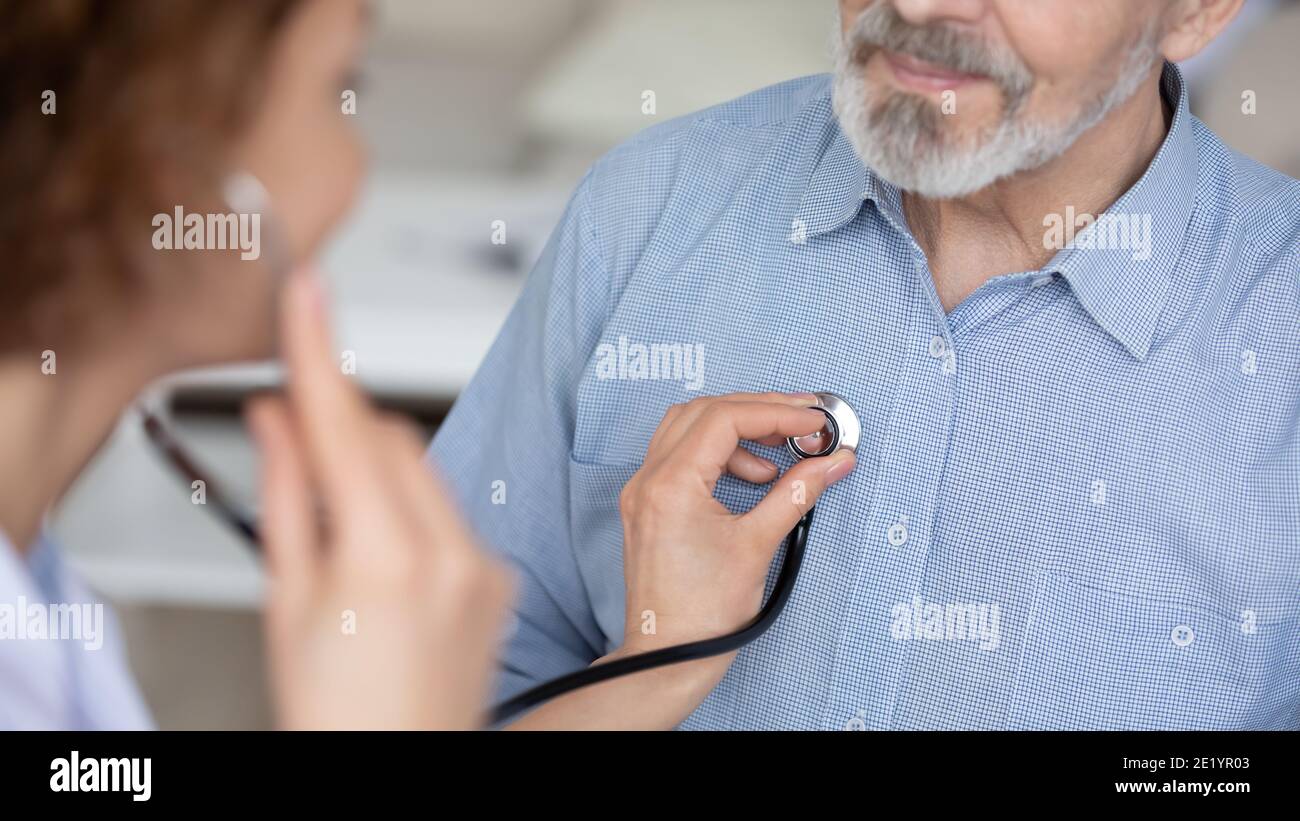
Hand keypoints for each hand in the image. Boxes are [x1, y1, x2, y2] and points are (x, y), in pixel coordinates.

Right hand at [246, 267, 512, 729]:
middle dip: (343, 427)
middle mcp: (447, 554)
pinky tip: (386, 555)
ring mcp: (483, 565)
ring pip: (423, 470)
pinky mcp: (500, 578)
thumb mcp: (288, 602)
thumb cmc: (335, 712)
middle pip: (390, 439)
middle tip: (295, 441)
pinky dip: (412, 508)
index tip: (308, 293)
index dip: (319, 351)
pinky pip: (452, 510)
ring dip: (377, 469)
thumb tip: (279, 417)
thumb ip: (289, 496)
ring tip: (340, 529)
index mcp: (382, 558)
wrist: (400, 766)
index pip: (342, 426)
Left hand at [614, 393, 854, 686]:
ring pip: (688, 428)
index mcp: (670, 484)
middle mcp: (648, 480)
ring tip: (777, 459)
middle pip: (704, 412)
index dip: (776, 412)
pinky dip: (719, 454)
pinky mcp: (648, 506)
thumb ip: (799, 494)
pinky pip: (680, 456)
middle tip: (802, 423)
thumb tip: (833, 460)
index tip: (813, 422)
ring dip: (737, 431)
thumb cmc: (704, 614)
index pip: (724, 418)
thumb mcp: (759, 545)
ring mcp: (643, 492)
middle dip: (758, 412)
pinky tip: (752, 478)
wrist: (669, 657)